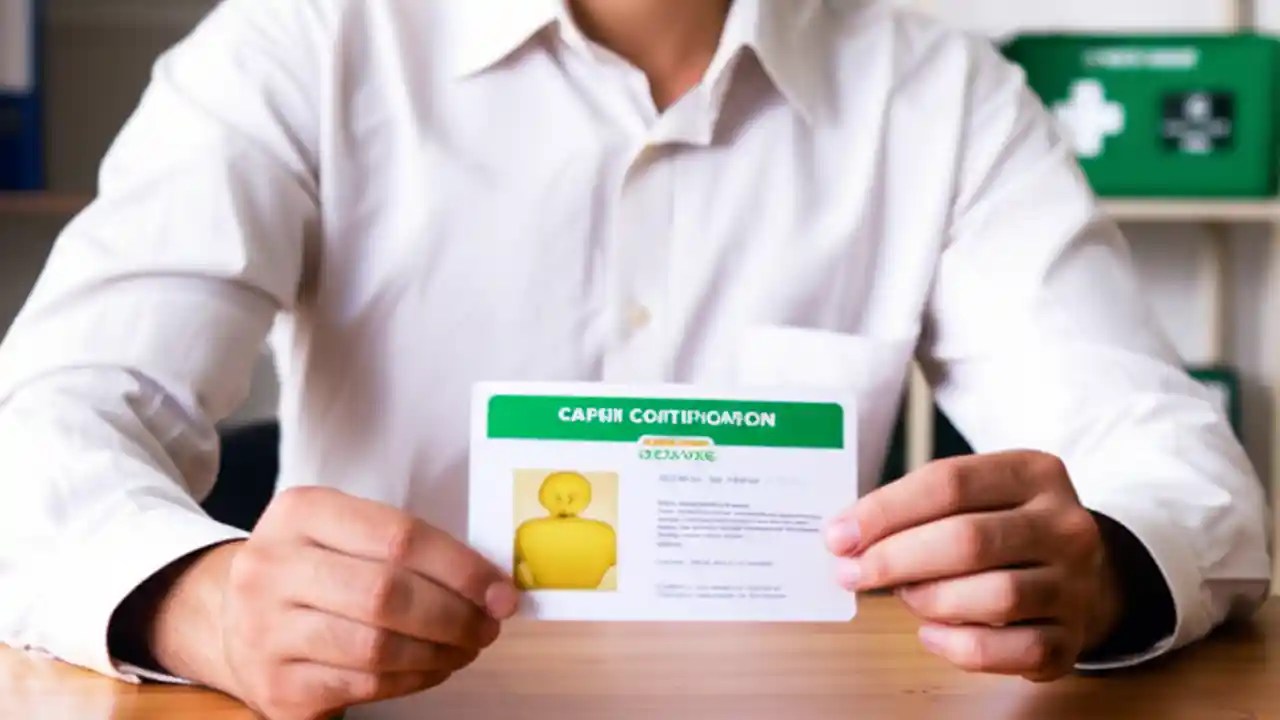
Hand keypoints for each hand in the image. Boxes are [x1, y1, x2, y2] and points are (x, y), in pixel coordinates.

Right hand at [139, 487, 518, 719]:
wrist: (231, 618)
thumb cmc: (313, 570)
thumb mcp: (344, 533)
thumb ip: (408, 547)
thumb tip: (492, 582)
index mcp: (301, 513)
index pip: (398, 537)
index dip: (461, 568)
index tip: (501, 590)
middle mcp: (272, 568)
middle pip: (387, 594)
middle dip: (455, 614)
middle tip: (489, 624)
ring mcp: (266, 631)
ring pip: (377, 648)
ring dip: (440, 652)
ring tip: (466, 645)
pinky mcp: (275, 687)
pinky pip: (364, 686)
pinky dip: (413, 680)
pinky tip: (433, 667)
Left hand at [825, 451, 1122, 680]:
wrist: (1085, 578)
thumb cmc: (1006, 529)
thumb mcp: (976, 496)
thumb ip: (918, 506)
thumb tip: (846, 536)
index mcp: (1033, 473)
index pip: (949, 483)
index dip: (885, 510)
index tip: (839, 535)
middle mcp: (1064, 526)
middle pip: (968, 540)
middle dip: (895, 559)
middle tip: (852, 573)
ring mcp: (1074, 585)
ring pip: (994, 597)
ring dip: (929, 601)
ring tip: (905, 596)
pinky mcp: (1071, 640)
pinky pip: (1010, 650)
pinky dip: (959, 646)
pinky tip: (931, 633)